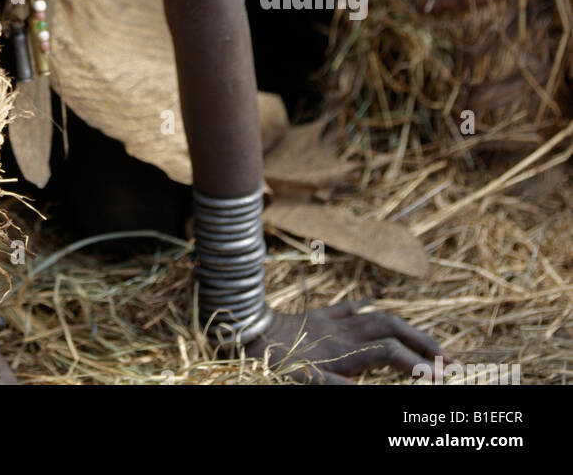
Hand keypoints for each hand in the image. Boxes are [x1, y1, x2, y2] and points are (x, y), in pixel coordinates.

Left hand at [244, 300, 444, 384]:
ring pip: (377, 316)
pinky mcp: (320, 315)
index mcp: (346, 350)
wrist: (250, 329)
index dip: (417, 363)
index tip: (439, 375)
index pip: (392, 353)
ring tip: (423, 339)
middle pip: (392, 329)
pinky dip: (368, 308)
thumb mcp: (309, 381)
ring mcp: (334, 321)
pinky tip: (375, 309)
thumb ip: (340, 386)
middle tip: (446, 358)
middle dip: (421, 341)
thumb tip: (371, 388)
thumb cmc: (278, 362)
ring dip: (404, 326)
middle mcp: (345, 332)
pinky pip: (349, 307)